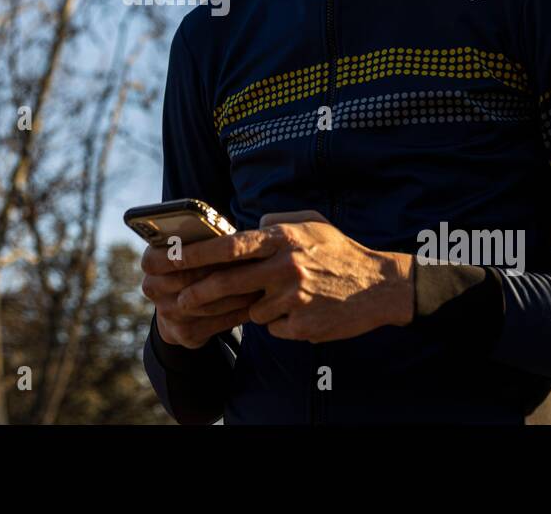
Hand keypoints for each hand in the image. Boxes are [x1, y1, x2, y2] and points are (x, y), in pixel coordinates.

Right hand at [140, 240, 263, 348]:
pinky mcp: (185, 334)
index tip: (222, 243)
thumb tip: (227, 234)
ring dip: (236, 292)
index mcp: (151, 261)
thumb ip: (201, 239)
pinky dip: (240, 312)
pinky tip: (257, 302)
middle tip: (251, 260)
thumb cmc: (195, 265)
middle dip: (220, 270)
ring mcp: (168, 314)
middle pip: (188, 279)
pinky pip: (218, 323)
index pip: (162, 255)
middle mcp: (153, 289)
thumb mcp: (190, 248)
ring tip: (260, 281)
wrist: (182, 308)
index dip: (189, 251)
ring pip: (208, 303)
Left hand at [171, 210, 414, 341]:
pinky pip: (274, 327)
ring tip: (288, 296)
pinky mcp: (302, 326)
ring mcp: (293, 299)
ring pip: (253, 310)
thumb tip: (247, 227)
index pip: (229, 246)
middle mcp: (285, 267)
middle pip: (228, 283)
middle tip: (183, 300)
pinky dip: (280, 322)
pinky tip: (303, 310)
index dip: (197, 254)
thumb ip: (274, 222)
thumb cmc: (340, 251)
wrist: (379, 286)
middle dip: (199, 293)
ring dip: (258, 307)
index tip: (172, 258)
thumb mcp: (309, 223)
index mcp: (283, 239)